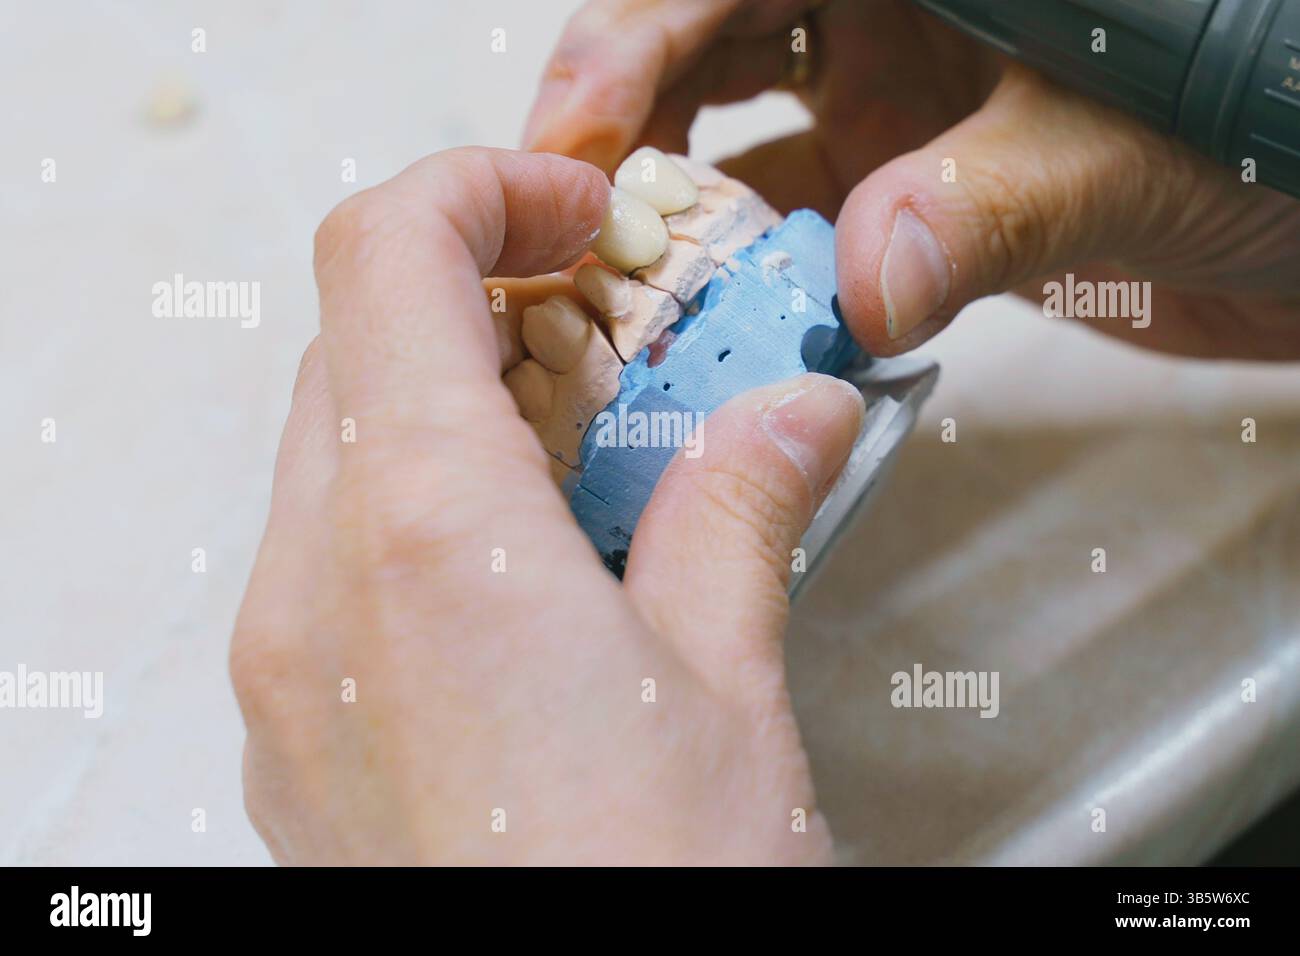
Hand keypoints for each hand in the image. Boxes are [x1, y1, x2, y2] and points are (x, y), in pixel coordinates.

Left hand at [230, 147, 864, 863]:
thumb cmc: (655, 898)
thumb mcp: (731, 684)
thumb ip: (743, 510)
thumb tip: (792, 413)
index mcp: (429, 536)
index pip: (388, 254)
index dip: (487, 190)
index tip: (581, 212)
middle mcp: (316, 591)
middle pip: (357, 344)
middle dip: (479, 297)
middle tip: (604, 331)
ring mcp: (286, 672)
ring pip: (333, 451)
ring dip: (447, 407)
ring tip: (583, 455)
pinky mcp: (294, 739)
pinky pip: (326, 560)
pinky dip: (414, 511)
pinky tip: (525, 571)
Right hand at [523, 0, 1299, 359]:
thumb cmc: (1274, 127)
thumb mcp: (1133, 144)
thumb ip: (994, 206)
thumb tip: (864, 284)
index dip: (635, 35)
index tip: (575, 133)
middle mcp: (898, 20)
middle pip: (711, 41)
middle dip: (632, 120)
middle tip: (569, 213)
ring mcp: (905, 111)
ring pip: (752, 139)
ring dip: (691, 205)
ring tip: (633, 272)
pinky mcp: (923, 199)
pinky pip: (815, 232)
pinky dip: (772, 277)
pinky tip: (742, 322)